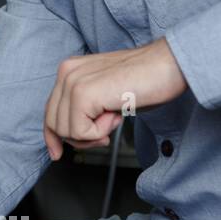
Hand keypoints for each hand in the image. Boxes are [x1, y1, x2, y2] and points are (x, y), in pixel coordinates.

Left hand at [43, 37, 186, 159]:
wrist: (169, 66)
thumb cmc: (146, 81)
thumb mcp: (105, 97)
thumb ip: (85, 110)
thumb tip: (71, 136)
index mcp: (70, 70)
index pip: (50, 111)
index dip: (53, 136)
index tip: (57, 153)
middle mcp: (66, 73)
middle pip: (55, 124)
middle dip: (80, 138)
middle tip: (106, 133)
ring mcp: (72, 81)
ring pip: (66, 131)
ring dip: (94, 133)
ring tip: (114, 115)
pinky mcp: (83, 93)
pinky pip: (80, 131)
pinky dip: (101, 131)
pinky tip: (116, 114)